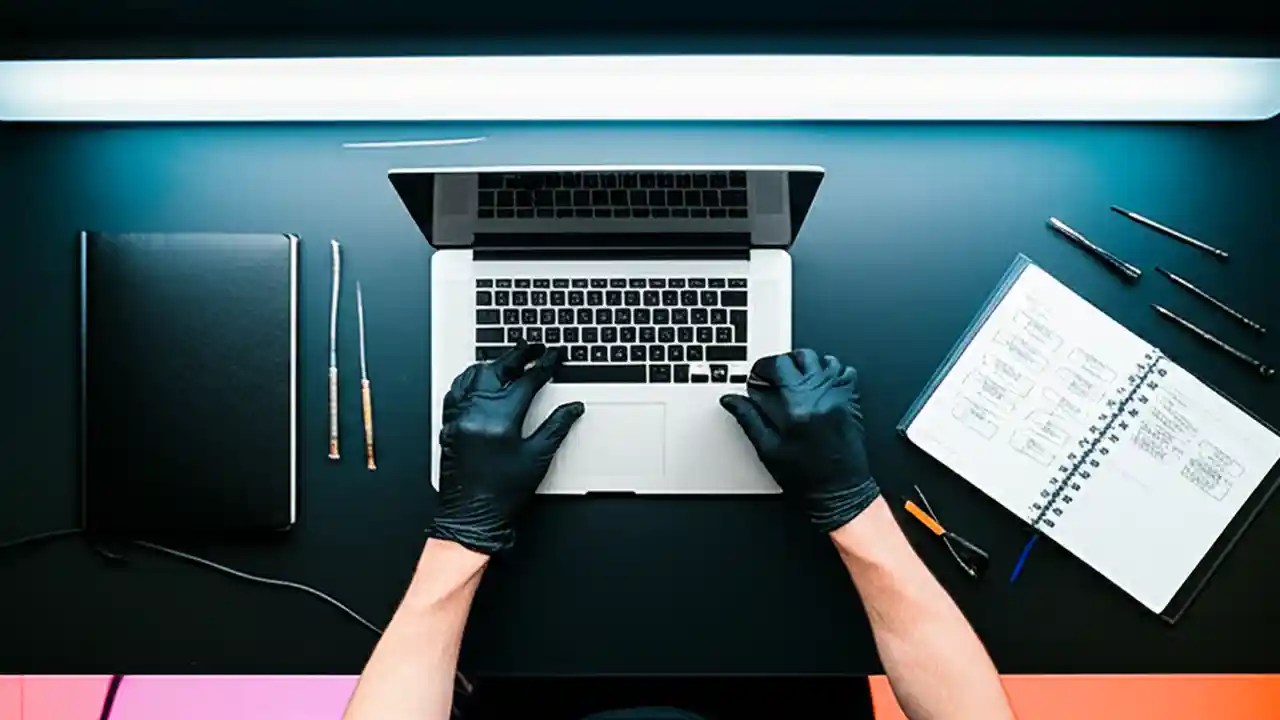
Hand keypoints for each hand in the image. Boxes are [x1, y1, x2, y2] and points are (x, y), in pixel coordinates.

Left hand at [429, 341, 584, 553]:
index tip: (553, 356)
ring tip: (509, 359)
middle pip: (498, 369)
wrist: (470, 517)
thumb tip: (572, 408)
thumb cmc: (502, 494)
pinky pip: (457, 390)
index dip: (544, 365)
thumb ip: (556, 427)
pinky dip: (470, 378)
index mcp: (501, 419)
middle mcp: (477, 412)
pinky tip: (479, 378)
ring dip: (493, 363)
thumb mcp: (537, 458)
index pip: (527, 381)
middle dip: (518, 354)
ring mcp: (459, 416)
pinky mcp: (449, 424)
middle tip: (533, 347)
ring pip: (474, 375)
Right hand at [719, 349, 878, 532]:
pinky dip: (831, 373)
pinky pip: (844, 372)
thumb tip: (732, 400)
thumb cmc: (805, 477)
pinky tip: (820, 386)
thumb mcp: (768, 450)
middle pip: (799, 357)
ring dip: (806, 366)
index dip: (762, 368)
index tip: (757, 379)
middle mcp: (819, 396)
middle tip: (774, 379)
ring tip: (796, 381)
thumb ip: (748, 419)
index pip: (777, 366)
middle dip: (782, 364)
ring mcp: (838, 397)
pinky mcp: (851, 401)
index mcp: (795, 407)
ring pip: (823, 360)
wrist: (839, 491)